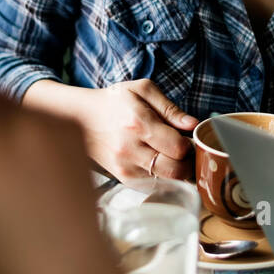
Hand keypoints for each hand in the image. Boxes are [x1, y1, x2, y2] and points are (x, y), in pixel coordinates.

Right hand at [72, 79, 196, 182]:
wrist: (81, 118)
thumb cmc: (115, 101)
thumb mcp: (143, 90)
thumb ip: (170, 108)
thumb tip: (192, 125)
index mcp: (137, 123)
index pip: (178, 147)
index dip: (189, 144)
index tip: (187, 137)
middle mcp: (130, 149)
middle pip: (175, 170)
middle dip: (188, 161)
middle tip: (185, 150)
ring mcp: (125, 167)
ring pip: (167, 180)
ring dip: (176, 170)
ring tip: (170, 154)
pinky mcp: (122, 178)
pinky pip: (154, 183)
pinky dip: (162, 175)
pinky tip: (157, 159)